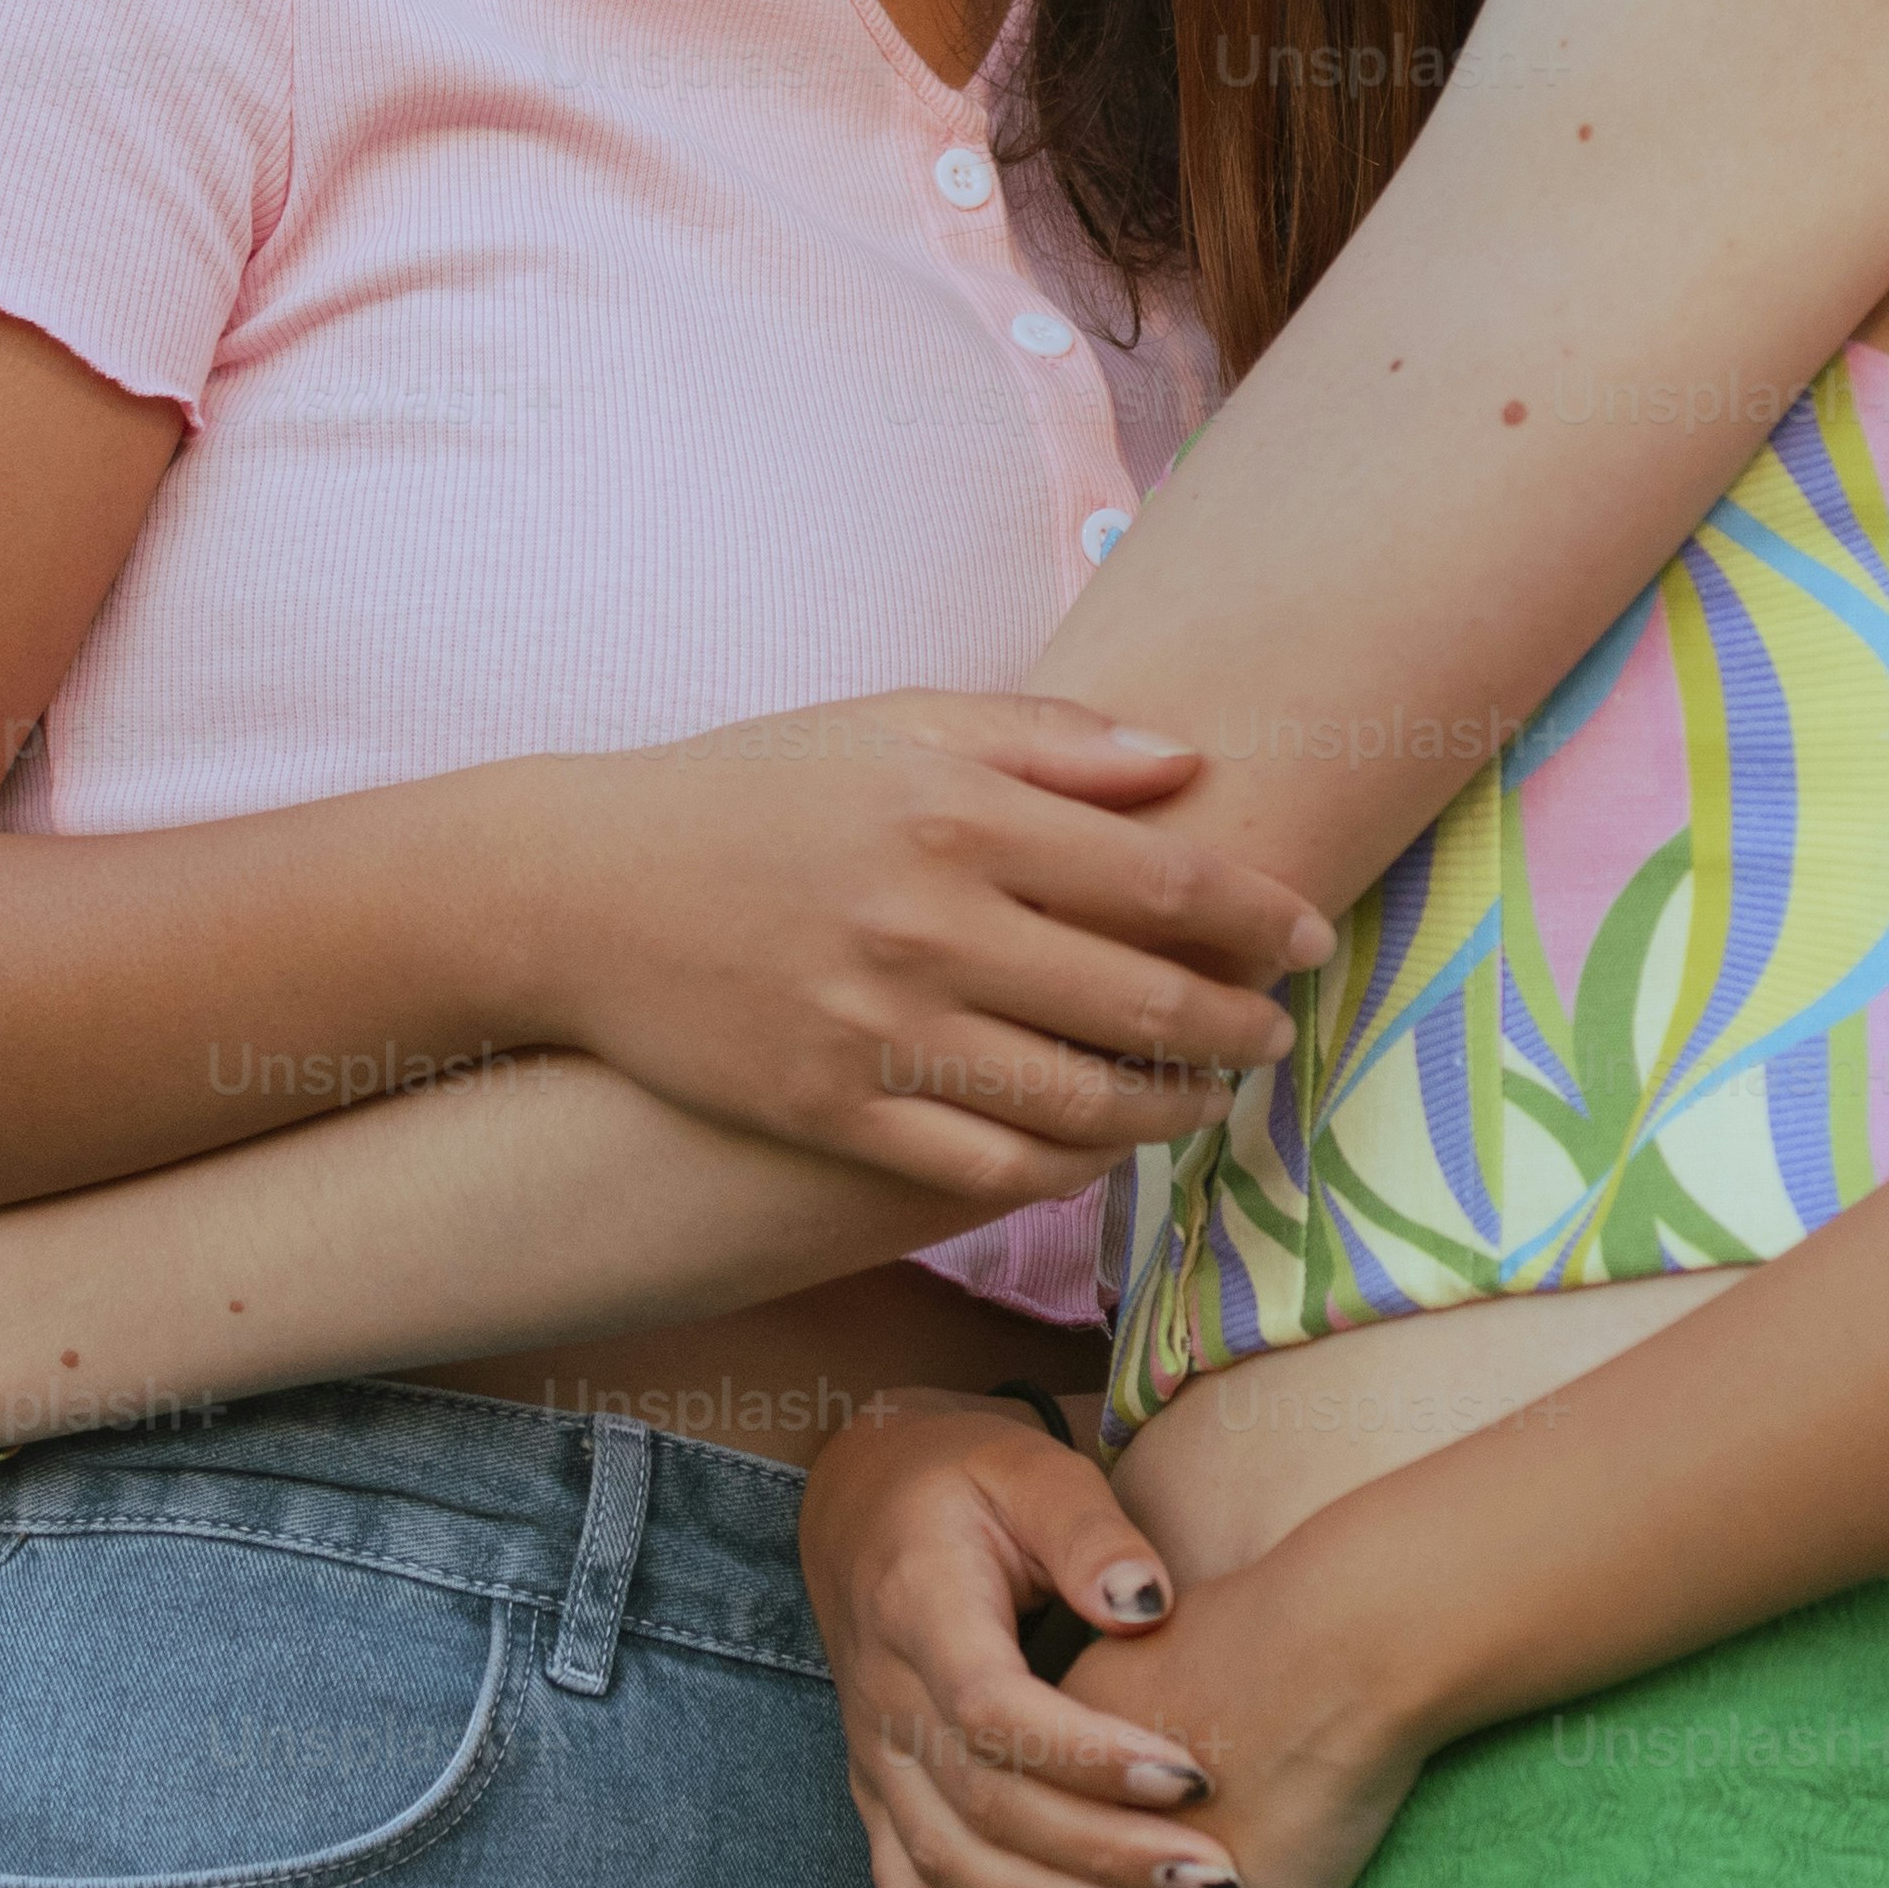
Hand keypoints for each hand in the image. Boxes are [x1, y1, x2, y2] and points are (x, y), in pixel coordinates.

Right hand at [505, 694, 1331, 1203]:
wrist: (580, 889)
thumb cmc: (756, 790)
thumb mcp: (898, 724)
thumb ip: (1049, 740)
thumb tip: (1185, 765)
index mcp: (960, 814)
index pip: (1166, 878)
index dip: (1260, 915)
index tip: (1308, 936)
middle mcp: (929, 923)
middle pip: (1144, 1000)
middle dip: (1238, 1024)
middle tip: (1276, 1032)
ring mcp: (879, 1028)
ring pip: (1081, 1099)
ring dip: (1170, 1107)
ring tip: (1205, 1096)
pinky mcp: (830, 1111)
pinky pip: (987, 1162)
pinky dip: (1065, 1164)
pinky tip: (1099, 1149)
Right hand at [803, 1389, 1238, 1887]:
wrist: (864, 1502)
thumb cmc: (968, 1479)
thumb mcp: (1030, 1469)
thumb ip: (1087, 1531)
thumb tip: (1146, 1605)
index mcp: (921, 1611)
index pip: (999, 1709)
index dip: (1092, 1757)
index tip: (1193, 1776)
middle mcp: (887, 1700)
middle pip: (985, 1805)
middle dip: (1100, 1855)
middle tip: (1210, 1880)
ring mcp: (877, 1761)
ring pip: (948, 1864)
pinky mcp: (881, 1799)